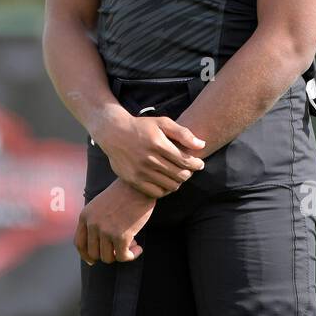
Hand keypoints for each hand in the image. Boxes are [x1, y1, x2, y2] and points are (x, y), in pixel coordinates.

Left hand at [74, 179, 156, 264]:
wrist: (139, 185)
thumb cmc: (123, 193)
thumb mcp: (100, 205)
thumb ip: (95, 222)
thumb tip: (99, 247)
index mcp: (85, 216)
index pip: (79, 243)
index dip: (86, 255)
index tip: (93, 261)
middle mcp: (92, 224)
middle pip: (94, 253)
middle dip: (108, 254)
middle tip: (121, 247)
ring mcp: (105, 230)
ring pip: (108, 258)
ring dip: (121, 254)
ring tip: (132, 244)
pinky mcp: (121, 235)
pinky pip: (123, 256)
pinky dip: (131, 256)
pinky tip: (139, 248)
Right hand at [90, 109, 205, 198]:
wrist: (113, 133)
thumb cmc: (142, 127)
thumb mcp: (162, 123)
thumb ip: (183, 133)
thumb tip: (202, 145)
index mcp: (158, 144)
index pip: (186, 161)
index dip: (196, 164)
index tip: (199, 164)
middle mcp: (149, 159)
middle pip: (180, 175)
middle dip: (189, 173)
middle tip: (189, 169)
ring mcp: (140, 171)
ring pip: (170, 185)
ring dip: (178, 181)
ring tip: (178, 175)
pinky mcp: (133, 180)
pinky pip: (156, 192)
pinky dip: (165, 189)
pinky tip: (166, 181)